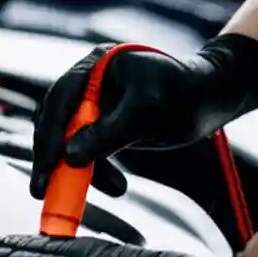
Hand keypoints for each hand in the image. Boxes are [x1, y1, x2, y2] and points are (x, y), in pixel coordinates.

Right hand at [30, 35, 257, 198]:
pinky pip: (85, 150)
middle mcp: (88, 83)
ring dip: (78, 170)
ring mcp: (93, 104)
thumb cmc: (186, 95)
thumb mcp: (148, 113)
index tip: (48, 168)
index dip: (50, 135)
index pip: (60, 100)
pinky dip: (95, 171)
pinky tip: (116, 186)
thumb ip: (107, 133)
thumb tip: (69, 158)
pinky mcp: (102, 125)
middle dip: (53, 158)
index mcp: (95, 66)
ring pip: (68, 140)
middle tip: (45, 190)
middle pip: (56, 122)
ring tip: (114, 189)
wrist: (212, 98)